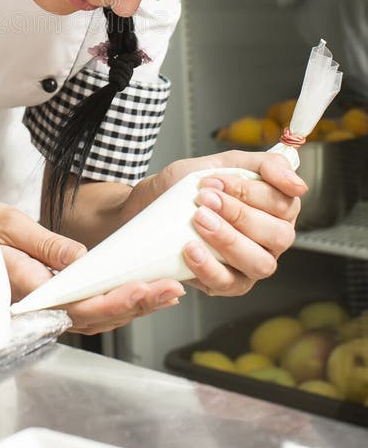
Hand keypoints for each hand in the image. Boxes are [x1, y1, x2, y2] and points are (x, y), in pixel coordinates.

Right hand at [0, 200, 184, 334]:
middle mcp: (36, 305)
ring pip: (92, 316)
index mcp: (26, 288)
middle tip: (171, 291)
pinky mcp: (45, 298)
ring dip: (130, 306)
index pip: (78, 304)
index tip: (143, 289)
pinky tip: (138, 290)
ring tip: (166, 292)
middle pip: (93, 315)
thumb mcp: (6, 224)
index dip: (114, 300)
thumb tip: (80, 260)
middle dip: (135, 304)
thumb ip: (44, 245)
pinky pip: (83, 307)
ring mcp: (41, 305)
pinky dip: (113, 300)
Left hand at [126, 150, 306, 298]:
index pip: (285, 202)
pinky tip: (191, 248)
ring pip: (260, 262)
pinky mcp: (229, 284)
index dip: (251, 190)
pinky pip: (229, 284)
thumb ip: (264, 164)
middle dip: (239, 213)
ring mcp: (253, 264)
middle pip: (278, 234)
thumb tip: (295, 180)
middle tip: (205, 198)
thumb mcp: (225, 163)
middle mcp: (272, 239)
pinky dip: (209, 266)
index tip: (216, 179)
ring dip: (228, 239)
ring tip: (199, 219)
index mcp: (278, 208)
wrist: (153, 203)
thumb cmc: (193, 185)